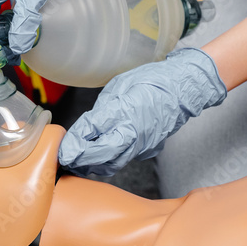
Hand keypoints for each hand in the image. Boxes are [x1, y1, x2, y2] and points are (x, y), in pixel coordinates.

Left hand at [58, 48, 226, 175]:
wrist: (184, 88)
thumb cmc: (153, 81)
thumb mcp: (119, 87)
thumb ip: (101, 110)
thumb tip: (85, 129)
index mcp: (125, 113)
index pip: (92, 134)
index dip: (74, 144)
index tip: (62, 149)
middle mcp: (134, 134)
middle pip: (101, 157)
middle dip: (80, 160)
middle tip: (66, 157)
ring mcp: (143, 145)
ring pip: (113, 163)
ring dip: (94, 164)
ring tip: (79, 158)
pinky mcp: (148, 150)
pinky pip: (125, 159)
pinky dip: (110, 160)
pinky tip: (100, 154)